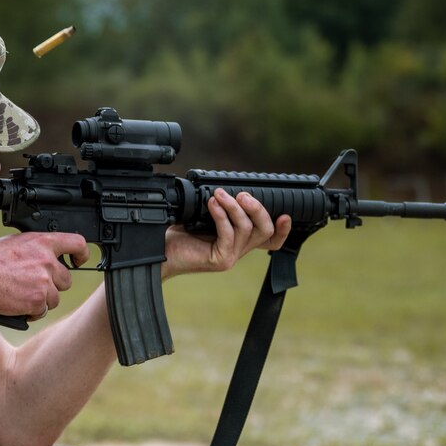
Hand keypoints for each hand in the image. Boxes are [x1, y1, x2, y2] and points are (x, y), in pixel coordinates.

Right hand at [0, 232, 88, 318]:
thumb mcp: (13, 243)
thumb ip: (33, 249)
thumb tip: (42, 256)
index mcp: (41, 242)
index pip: (77, 243)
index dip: (82, 254)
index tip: (78, 260)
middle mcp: (47, 261)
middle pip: (66, 279)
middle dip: (53, 285)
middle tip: (33, 285)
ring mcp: (44, 282)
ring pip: (55, 298)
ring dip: (42, 300)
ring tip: (20, 294)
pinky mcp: (38, 301)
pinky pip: (42, 311)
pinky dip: (31, 311)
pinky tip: (16, 304)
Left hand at [163, 188, 291, 279]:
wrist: (159, 252)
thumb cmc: (179, 233)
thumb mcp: (203, 216)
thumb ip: (221, 206)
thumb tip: (228, 186)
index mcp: (239, 240)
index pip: (270, 239)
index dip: (283, 229)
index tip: (286, 214)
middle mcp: (238, 249)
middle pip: (266, 231)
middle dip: (258, 208)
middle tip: (242, 194)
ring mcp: (230, 256)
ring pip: (247, 229)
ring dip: (234, 207)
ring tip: (219, 194)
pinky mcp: (219, 260)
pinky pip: (228, 234)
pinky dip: (221, 216)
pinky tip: (212, 205)